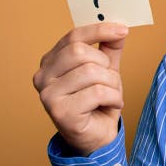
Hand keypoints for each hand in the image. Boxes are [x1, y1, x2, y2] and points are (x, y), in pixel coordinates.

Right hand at [33, 23, 128, 155]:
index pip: (74, 37)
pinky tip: (111, 106)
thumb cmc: (98, 102)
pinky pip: (98, 92)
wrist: (97, 137)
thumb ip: (110, 49)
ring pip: (91, 72)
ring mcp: (47, 95)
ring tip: (111, 96)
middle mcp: (43, 76)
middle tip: (111, 80)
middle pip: (81, 52)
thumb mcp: (106, 70)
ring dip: (112, 84)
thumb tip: (119, 29)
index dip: (100, 30)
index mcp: (51, 61)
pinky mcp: (59, 112)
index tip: (123, 30)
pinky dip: (113, 98)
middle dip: (106, 65)